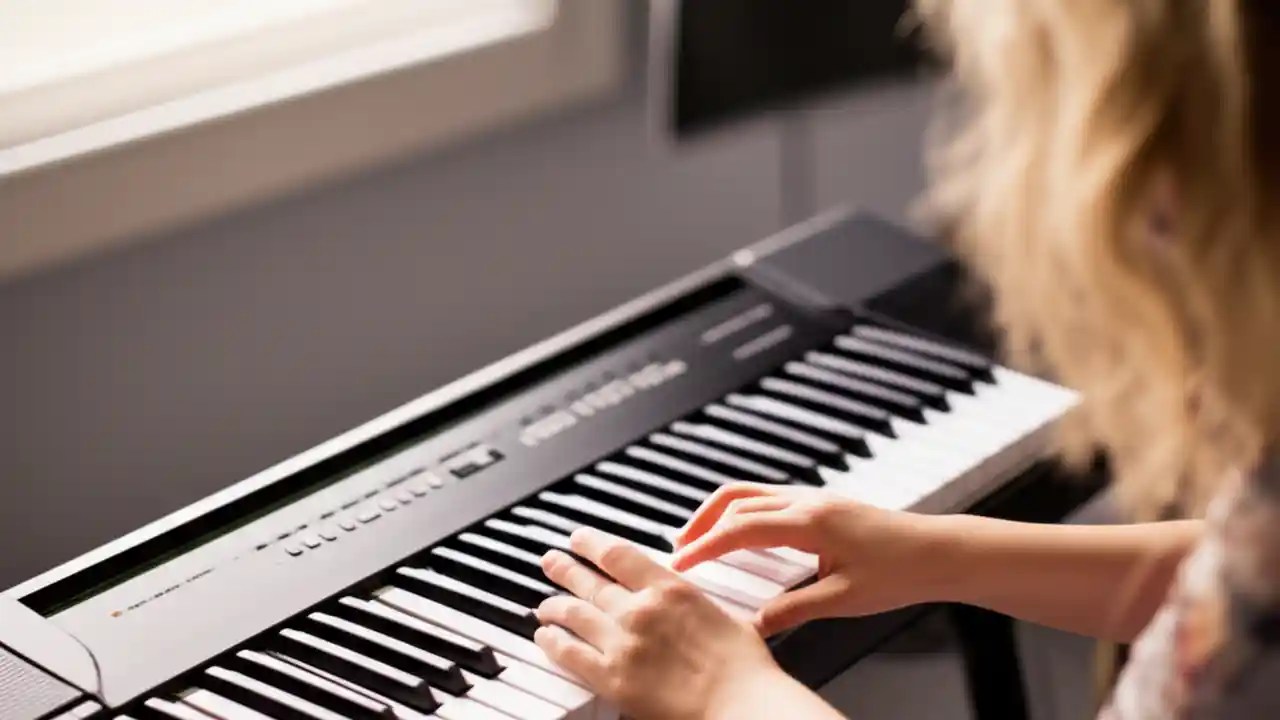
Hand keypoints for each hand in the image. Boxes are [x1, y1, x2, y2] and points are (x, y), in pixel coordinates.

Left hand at [534, 527, 792, 719]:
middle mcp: (640, 610)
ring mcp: (622, 643)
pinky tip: (545, 637)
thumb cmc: (743, 666)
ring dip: (554, 606)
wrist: (740, 703)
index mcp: (670, 588)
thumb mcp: (722, 614)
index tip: (578, 539)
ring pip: (574, 614)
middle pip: (589, 581)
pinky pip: (570, 653)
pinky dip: (553, 642)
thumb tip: (681, 600)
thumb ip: (691, 603)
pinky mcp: (611, 678)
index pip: (617, 554)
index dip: (590, 544)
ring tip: (545, 605)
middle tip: (551, 562)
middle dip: (565, 569)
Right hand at [672, 483, 952, 636]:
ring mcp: (815, 498)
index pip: (740, 528)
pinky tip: (738, 537)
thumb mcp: (844, 600)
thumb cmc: (901, 572)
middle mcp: (808, 501)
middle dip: (701, 523)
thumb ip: (794, 610)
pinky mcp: (821, 504)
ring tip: (699, 540)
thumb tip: (756, 625)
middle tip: (678, 550)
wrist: (938, 551)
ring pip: (750, 494)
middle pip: (736, 500)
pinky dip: (742, 513)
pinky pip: (769, 499)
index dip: (705, 546)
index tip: (680, 563)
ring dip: (719, 514)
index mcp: (810, 521)